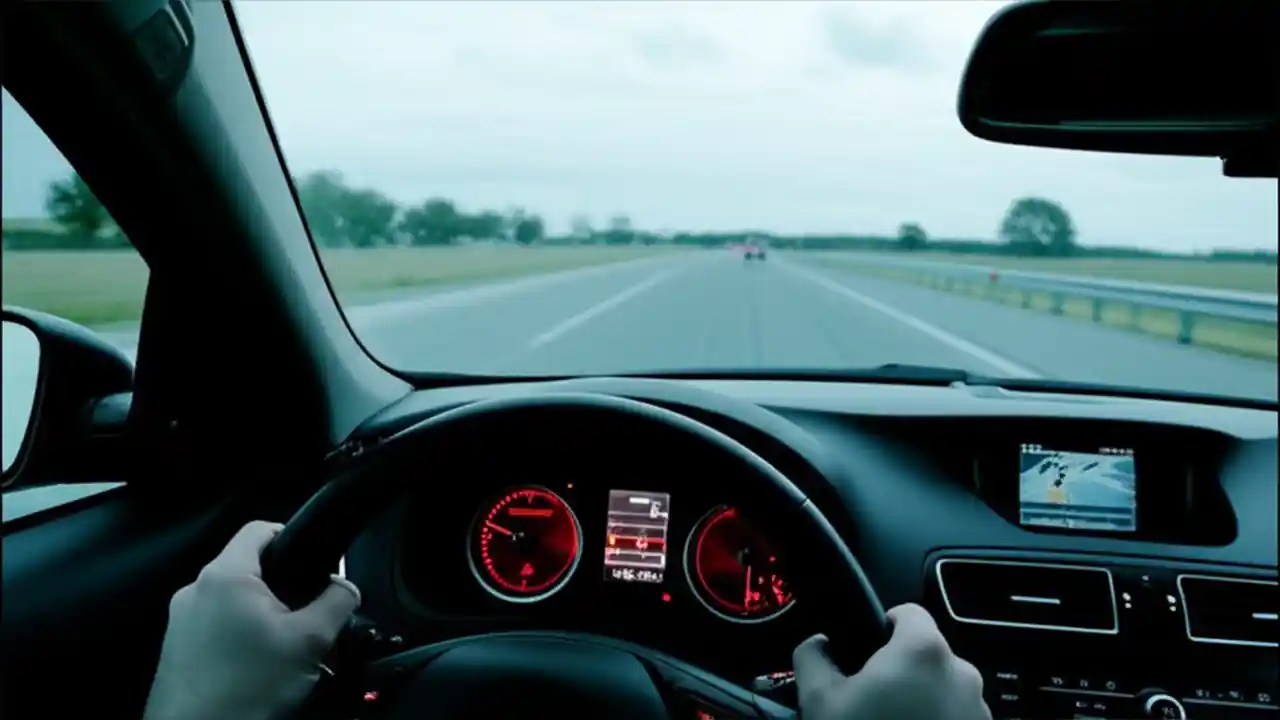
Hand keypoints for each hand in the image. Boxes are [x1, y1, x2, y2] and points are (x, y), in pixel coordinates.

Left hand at [143, 521, 360, 719]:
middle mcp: (195, 590)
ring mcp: (180, 620)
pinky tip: (260, 666)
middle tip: (310, 615)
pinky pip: (216, 625)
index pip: (259, 529)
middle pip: (248, 567)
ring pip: (233, 600)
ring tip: (287, 647)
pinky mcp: (176, 649)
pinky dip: (241, 636)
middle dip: (283, 587)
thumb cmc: (250, 685)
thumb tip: (346, 588)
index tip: (316, 561)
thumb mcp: (309, 641)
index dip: (292, 535)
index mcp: (225, 575)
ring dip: (262, 615)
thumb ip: (336, 603)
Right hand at [793, 603, 990, 719]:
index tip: (863, 653)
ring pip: (943, 689)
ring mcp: (979, 711)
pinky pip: (955, 718)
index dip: (881, 627)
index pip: (906, 612)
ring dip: (920, 701)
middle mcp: (962, 674)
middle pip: (925, 654)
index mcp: (923, 650)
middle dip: (899, 671)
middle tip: (869, 702)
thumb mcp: (819, 701)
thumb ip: (812, 656)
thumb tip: (817, 644)